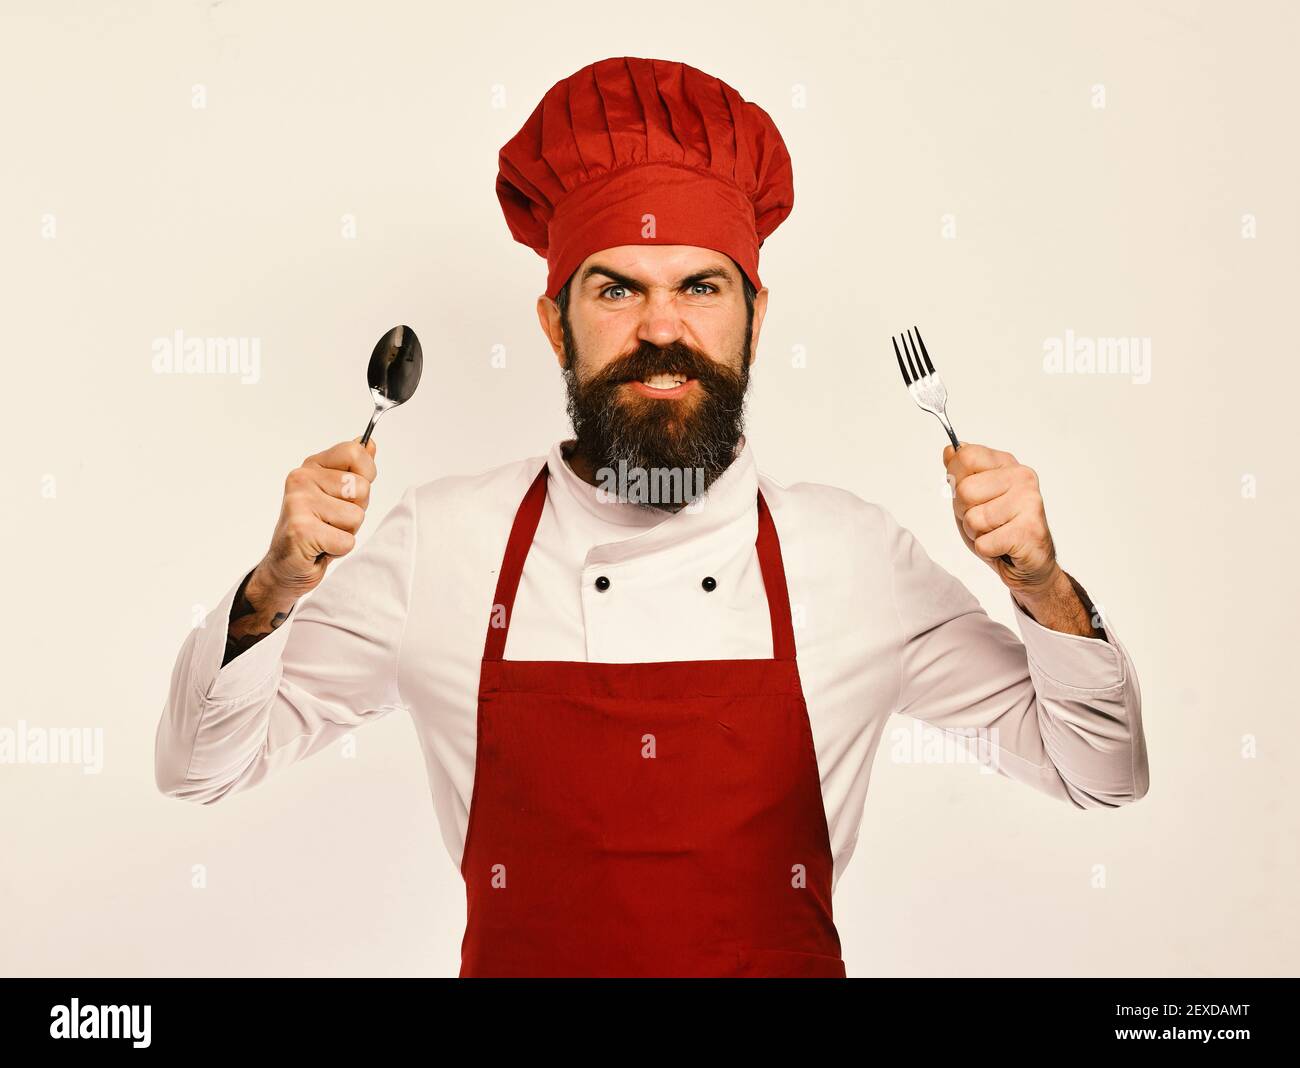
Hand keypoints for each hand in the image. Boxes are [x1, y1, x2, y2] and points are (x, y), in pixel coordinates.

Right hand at [256, 436, 377, 597]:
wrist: (285, 567)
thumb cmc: (315, 528)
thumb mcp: (336, 494)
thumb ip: (353, 469)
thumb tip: (368, 443)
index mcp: (312, 465)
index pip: (356, 453)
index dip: (366, 475)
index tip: (349, 493)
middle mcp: (301, 479)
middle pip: (362, 487)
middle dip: (356, 510)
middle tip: (332, 521)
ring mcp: (298, 503)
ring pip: (356, 516)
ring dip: (346, 532)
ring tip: (325, 534)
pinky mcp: (301, 530)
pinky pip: (346, 541)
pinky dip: (338, 551)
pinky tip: (319, 548)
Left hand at [942, 442, 1060, 597]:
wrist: (1029, 565)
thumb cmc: (999, 529)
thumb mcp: (973, 498)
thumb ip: (961, 474)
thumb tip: (950, 449)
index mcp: (1006, 464)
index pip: (966, 456)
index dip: (956, 480)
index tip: (972, 495)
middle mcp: (1022, 477)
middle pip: (964, 490)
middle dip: (965, 513)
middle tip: (986, 522)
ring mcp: (1029, 502)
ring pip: (973, 519)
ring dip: (977, 534)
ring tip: (996, 534)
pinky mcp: (1029, 531)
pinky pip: (984, 543)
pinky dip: (987, 551)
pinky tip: (1004, 547)